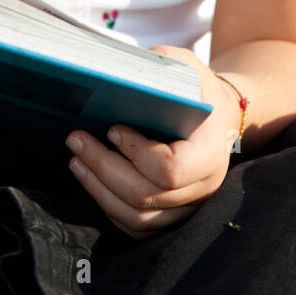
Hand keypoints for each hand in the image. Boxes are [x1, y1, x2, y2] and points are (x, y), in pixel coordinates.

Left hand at [64, 45, 242, 238]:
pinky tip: (92, 181)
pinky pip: (137, 227)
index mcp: (210, 152)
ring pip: (138, 216)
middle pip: (146, 195)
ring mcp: (189, 207)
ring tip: (76, 161)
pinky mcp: (174, 217)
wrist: (219, 117)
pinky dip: (109, 207)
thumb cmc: (197, 89)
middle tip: (76, 141)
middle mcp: (204, 187)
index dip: (136, 153)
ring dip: (99, 190)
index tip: (113, 129)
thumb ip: (157, 67)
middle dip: (103, 168)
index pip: (171, 170)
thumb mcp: (184, 67)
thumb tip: (113, 73)